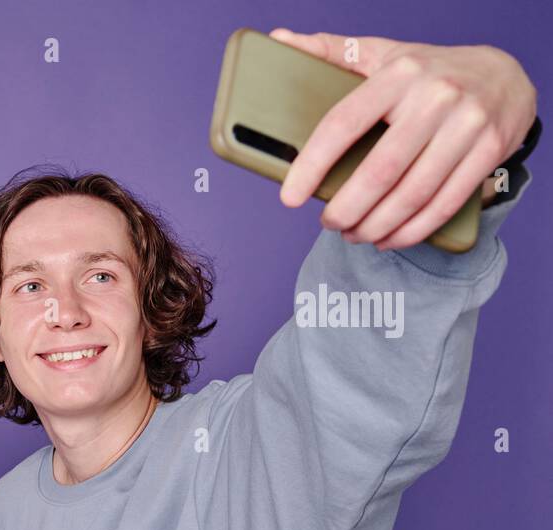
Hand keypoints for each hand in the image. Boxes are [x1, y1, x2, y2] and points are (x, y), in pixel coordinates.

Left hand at [271, 29, 536, 248]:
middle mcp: (436, 96)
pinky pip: (443, 204)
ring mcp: (466, 125)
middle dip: (346, 209)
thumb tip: (279, 39)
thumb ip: (331, 50)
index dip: (312, 165)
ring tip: (354, 234)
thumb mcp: (383, 54)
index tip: (290, 197)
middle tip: (329, 223)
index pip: (343, 124)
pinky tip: (389, 238)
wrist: (504, 76)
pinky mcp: (488, 151)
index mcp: (399, 74)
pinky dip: (411, 231)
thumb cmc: (428, 72)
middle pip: (380, 171)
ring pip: (412, 194)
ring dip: (376, 225)